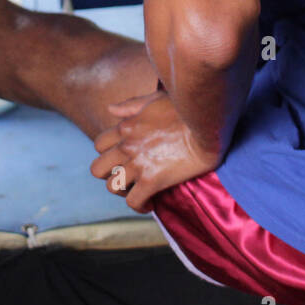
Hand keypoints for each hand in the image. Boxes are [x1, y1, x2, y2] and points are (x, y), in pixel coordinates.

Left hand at [89, 88, 219, 213]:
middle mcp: (127, 146)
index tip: (123, 159)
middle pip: (98, 169)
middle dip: (108, 175)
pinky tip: (151, 202)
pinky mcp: (153, 180)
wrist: (206, 123)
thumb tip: (111, 109)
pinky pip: (134, 201)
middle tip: (126, 177)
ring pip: (112, 187)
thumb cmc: (185, 107)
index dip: (107, 154)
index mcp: (126, 127)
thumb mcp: (155, 98)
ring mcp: (138, 164)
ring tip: (138, 190)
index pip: (99, 144)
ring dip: (123, 192)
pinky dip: (140, 206)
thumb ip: (131, 105)